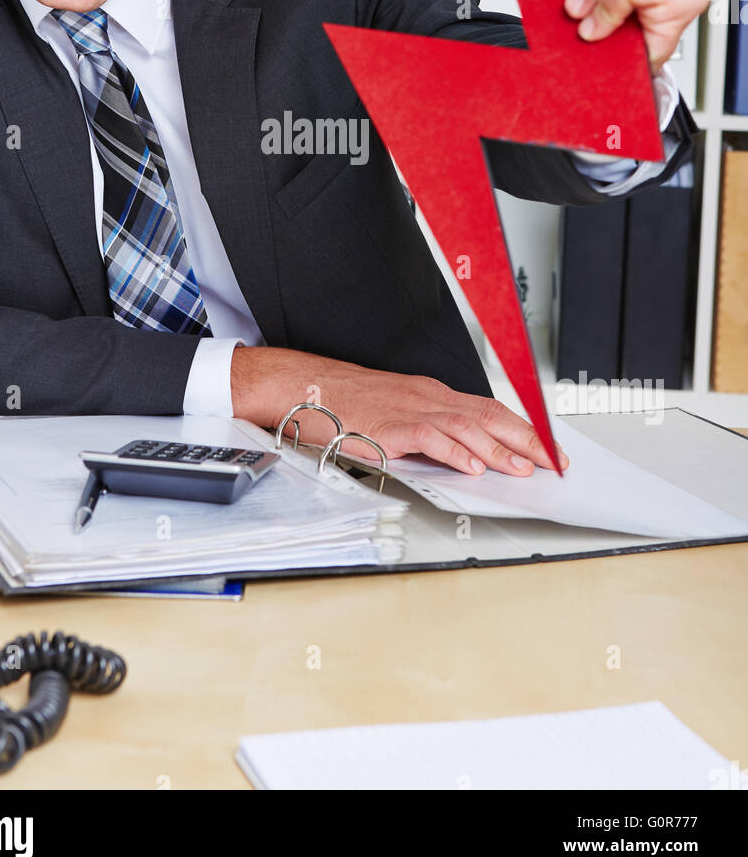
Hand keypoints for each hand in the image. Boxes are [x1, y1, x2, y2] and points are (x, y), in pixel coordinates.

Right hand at [230, 346, 566, 475]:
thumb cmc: (341, 402)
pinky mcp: (389, 425)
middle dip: (527, 439)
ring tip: (524, 469)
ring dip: (500, 449)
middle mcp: (427, 396)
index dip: (523, 429)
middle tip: (554, 461)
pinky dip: (456, 451)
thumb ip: (426, 432)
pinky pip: (431, 436)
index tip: (547, 447)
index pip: (489, 409)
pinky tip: (474, 466)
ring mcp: (409, 408)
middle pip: (489, 414)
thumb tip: (460, 457)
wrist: (302, 386)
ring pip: (467, 425)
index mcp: (430, 394)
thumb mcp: (393, 413)